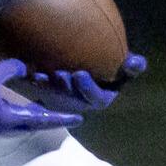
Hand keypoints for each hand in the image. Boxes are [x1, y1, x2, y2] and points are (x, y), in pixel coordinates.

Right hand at [0, 59, 83, 141]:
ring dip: (30, 120)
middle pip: (31, 126)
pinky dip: (15, 117)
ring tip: (40, 111)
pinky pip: (4, 123)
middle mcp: (1, 128)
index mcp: (8, 119)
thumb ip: (10, 69)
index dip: (60, 117)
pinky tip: (11, 109)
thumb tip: (24, 67)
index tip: (78, 119)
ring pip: (17, 125)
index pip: (41, 119)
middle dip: (47, 121)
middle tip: (63, 116)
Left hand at [25, 53, 147, 112]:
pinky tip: (29, 71)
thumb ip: (133, 66)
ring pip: (53, 98)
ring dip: (47, 88)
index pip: (95, 99)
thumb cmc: (112, 64)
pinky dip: (35, 84)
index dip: (87, 89)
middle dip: (65, 89)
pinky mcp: (48, 95)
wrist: (87, 61)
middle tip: (59, 73)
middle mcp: (81, 104)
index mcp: (100, 99)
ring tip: (41, 74)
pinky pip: (39, 93)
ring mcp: (63, 100)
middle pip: (71, 101)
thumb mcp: (126, 66)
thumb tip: (137, 63)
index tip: (79, 74)